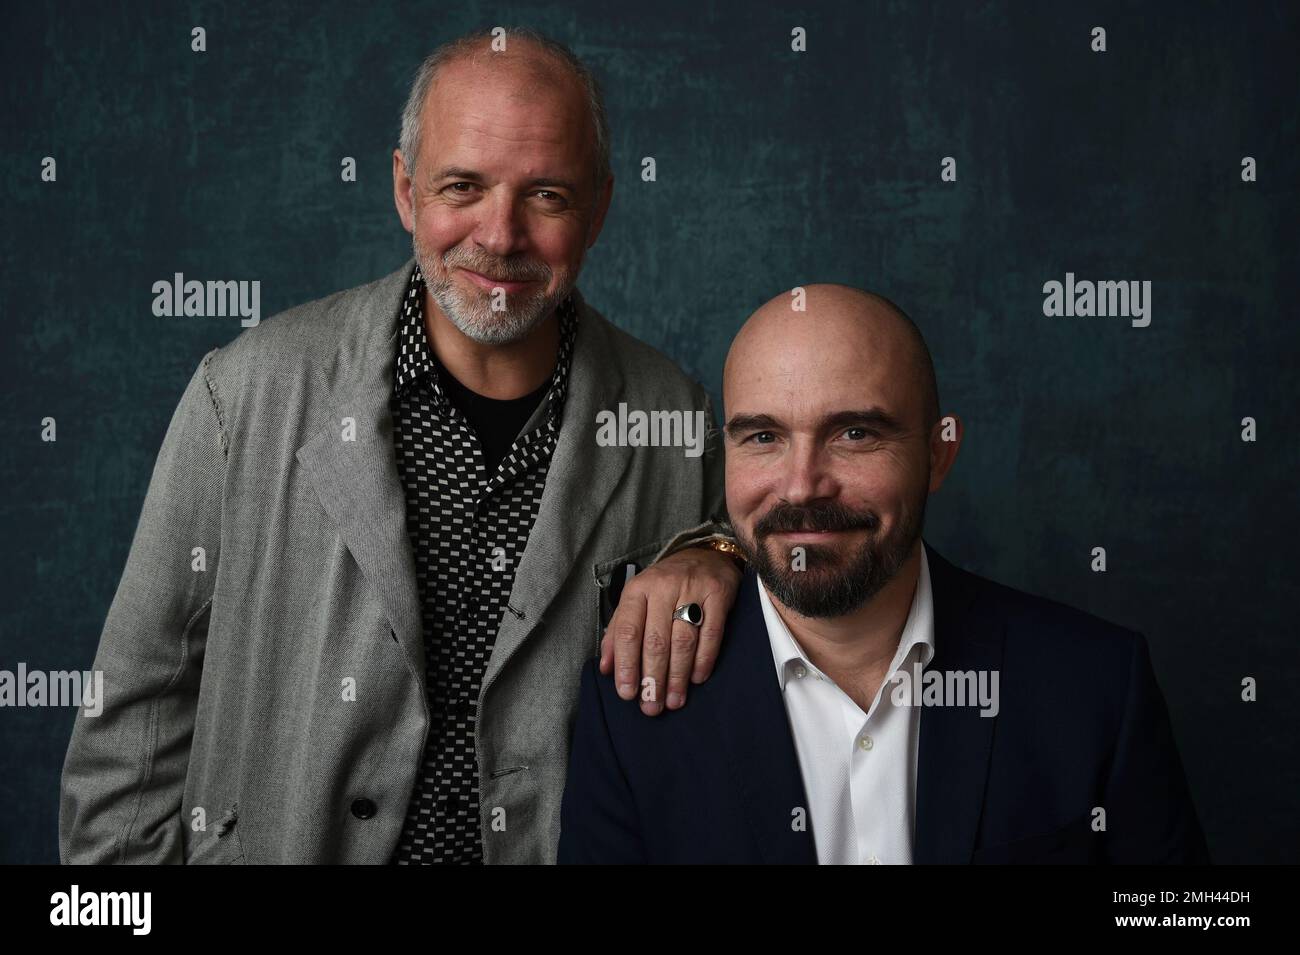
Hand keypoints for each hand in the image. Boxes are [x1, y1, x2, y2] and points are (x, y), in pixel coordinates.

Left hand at [599, 546, 742, 715]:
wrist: (705, 556)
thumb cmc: (664, 586)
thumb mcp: (636, 601)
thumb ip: (618, 632)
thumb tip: (605, 669)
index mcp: (638, 589)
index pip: (628, 631)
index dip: (627, 665)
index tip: (627, 694)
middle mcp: (664, 587)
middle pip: (656, 640)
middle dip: (653, 678)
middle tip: (652, 706)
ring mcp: (693, 589)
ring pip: (683, 640)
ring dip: (678, 676)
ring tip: (674, 701)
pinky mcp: (718, 594)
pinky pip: (711, 633)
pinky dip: (704, 660)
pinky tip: (697, 679)